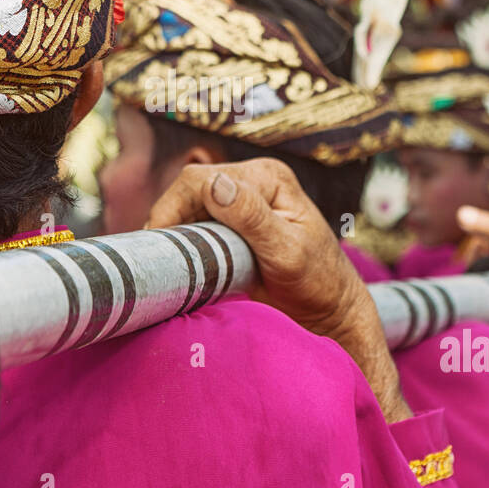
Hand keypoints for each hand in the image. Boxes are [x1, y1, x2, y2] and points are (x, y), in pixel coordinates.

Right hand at [147, 158, 411, 421]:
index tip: (161, 248)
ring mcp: (242, 201)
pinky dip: (185, 242)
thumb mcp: (287, 252)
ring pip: (188, 207)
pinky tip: (182, 265)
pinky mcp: (234, 223)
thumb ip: (253, 218)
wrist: (329, 310)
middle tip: (160, 260)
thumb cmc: (318, 283)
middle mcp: (252, 181)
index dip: (172, 209)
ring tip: (169, 265)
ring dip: (176, 233)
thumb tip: (215, 184)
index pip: (200, 180)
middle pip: (189, 189)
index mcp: (267, 177)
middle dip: (170, 221)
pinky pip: (197, 223)